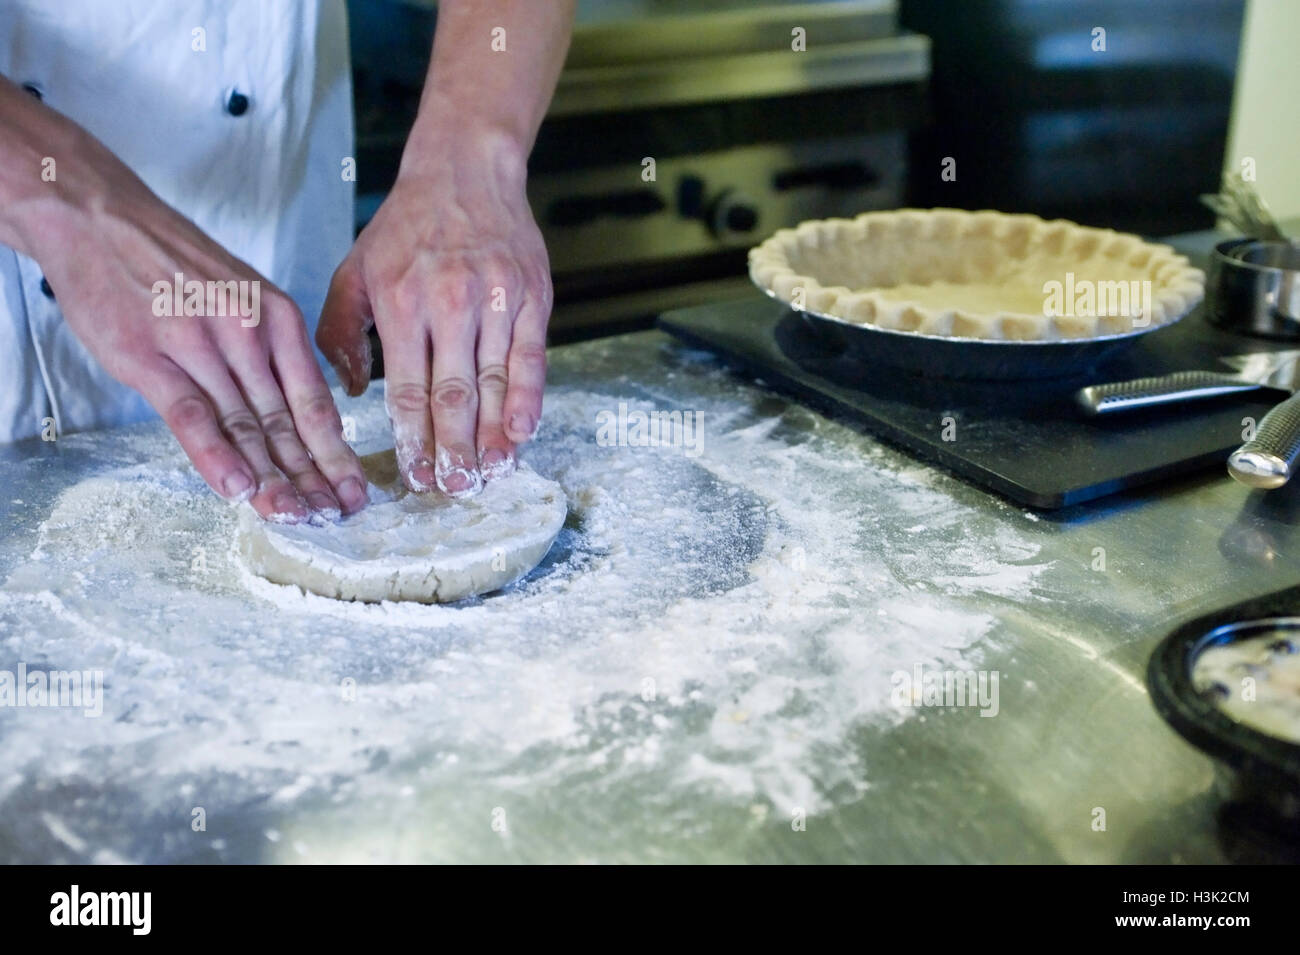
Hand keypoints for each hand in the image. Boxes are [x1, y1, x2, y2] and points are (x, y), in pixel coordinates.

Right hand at [36, 137, 367, 521]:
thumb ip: (269, 352)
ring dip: (274, 478)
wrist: (100, 215)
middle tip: (339, 517)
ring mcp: (199, 343)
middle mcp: (247, 331)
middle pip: (287, 421)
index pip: (315, 400)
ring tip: (298, 517)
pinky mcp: (149, 356)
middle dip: (316, 476)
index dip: (336, 452)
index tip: (354, 489)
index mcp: (277, 318)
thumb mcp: (243, 295)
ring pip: (246, 425)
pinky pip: (192, 415)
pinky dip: (217, 457)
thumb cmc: (174, 264)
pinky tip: (240, 490)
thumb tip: (296, 413)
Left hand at [316, 130, 550, 495]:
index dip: (413, 440)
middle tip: (455, 488)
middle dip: (453, 451)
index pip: (407, 390)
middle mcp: (448, 304)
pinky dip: (528, 399)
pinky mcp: (531, 297)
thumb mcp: (355, 270)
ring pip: (495, 384)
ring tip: (490, 473)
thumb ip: (341, 332)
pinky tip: (522, 432)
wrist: (464, 171)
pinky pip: (531, 359)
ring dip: (492, 436)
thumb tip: (355, 392)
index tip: (416, 476)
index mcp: (400, 304)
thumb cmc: (406, 227)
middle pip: (453, 397)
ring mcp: (494, 301)